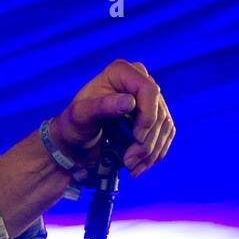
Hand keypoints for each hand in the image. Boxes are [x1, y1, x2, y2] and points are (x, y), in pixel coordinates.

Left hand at [51, 59, 175, 177]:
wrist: (75, 140)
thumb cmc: (73, 124)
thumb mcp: (81, 115)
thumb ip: (102, 107)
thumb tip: (129, 102)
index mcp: (121, 72)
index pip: (149, 90)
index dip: (148, 116)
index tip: (137, 138)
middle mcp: (138, 80)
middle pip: (159, 112)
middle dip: (147, 141)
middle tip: (129, 161)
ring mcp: (148, 99)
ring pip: (164, 126)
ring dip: (150, 152)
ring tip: (132, 167)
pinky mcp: (154, 117)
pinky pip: (165, 135)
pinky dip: (154, 154)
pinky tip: (139, 165)